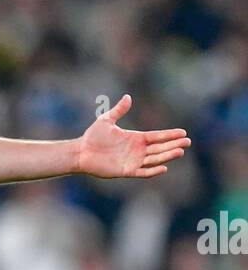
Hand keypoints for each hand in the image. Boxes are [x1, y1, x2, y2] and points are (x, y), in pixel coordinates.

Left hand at [75, 95, 190, 178]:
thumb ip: (119, 110)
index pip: (157, 136)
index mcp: (135, 138)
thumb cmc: (93, 136)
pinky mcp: (126, 171)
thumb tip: (128, 97)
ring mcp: (133, 161)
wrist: (81, 152)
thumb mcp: (107, 120)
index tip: (183, 132)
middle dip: (174, 145)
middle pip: (160, 147)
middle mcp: (137, 150)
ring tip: (180, 151)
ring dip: (167, 156)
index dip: (170, 135)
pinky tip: (164, 167)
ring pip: (155, 159)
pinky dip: (153, 170)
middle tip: (188, 142)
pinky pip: (143, 172)